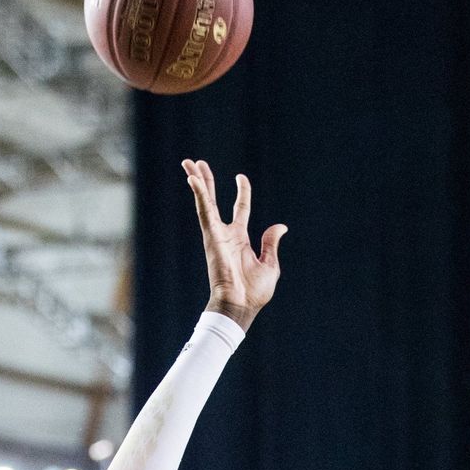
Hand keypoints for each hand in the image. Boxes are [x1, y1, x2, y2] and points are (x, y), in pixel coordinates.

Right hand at [182, 159, 286, 329]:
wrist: (240, 306)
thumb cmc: (254, 293)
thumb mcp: (269, 265)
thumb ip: (271, 244)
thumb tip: (280, 226)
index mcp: (240, 239)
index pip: (240, 208)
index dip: (242, 192)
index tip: (240, 178)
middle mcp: (225, 234)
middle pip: (214, 201)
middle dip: (207, 182)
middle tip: (197, 164)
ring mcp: (216, 234)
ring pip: (205, 202)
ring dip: (198, 182)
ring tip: (189, 163)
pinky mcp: (211, 237)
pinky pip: (205, 212)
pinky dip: (200, 195)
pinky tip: (193, 179)